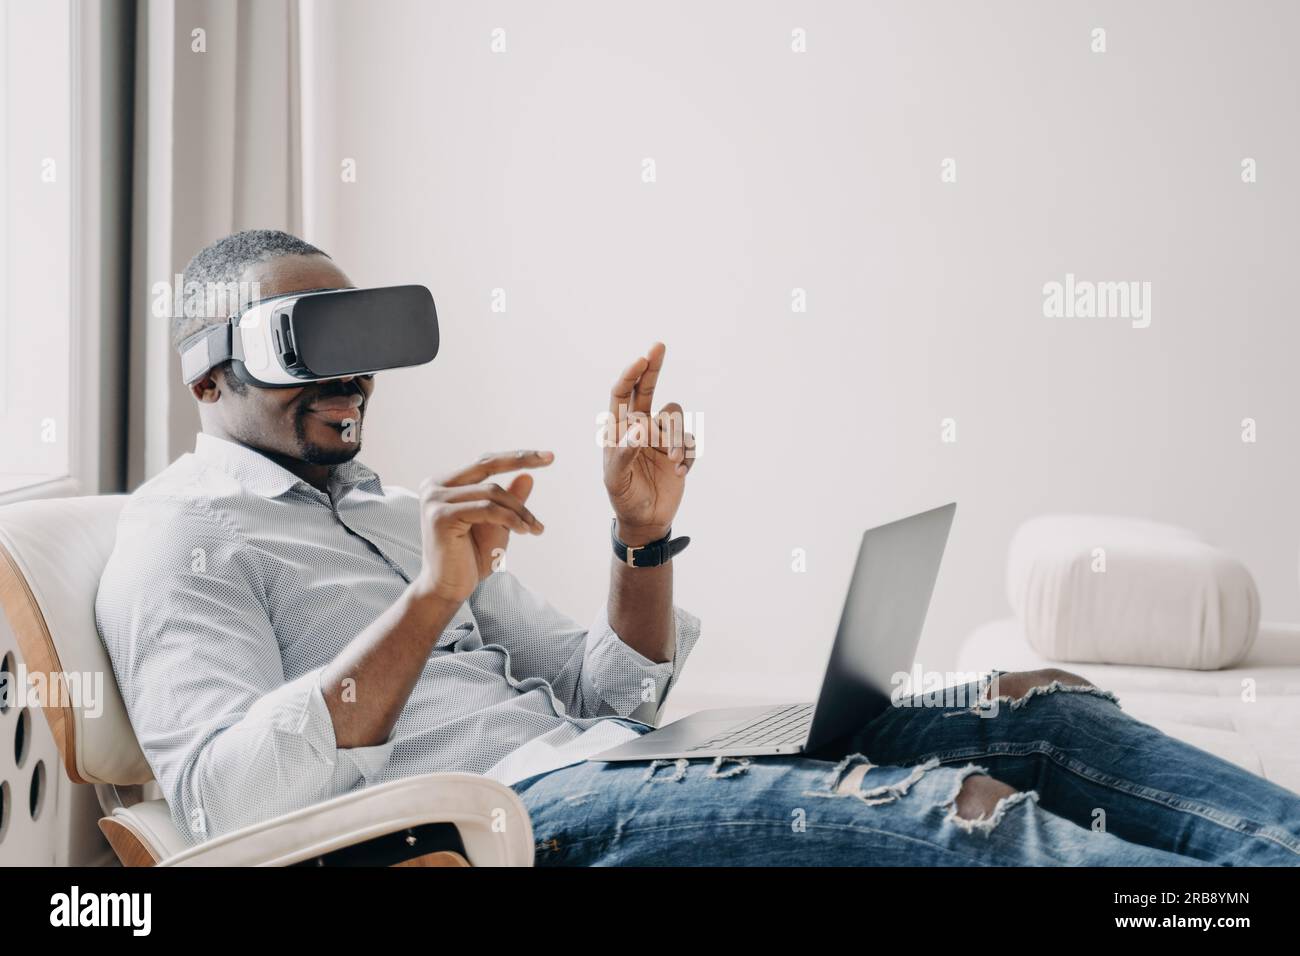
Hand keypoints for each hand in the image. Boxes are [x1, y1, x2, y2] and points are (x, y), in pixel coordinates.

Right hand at [414, 450, 552, 604]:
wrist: (448, 589)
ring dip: (520, 510)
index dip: (515, 457)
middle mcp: (435, 486)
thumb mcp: (497, 525)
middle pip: (486, 465)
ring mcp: (435, 499)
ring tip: (534, 528)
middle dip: (521, 460)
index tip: (547, 455)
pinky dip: (510, 518)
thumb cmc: (471, 558)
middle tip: (550, 458)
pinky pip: (487, 509)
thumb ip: (509, 501)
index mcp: (444, 484)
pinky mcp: (441, 516)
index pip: (484, 463)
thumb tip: (528, 476)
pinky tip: (524, 531)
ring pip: (492, 492)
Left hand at [602, 342, 696, 545]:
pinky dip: (686, 457)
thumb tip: (638, 429)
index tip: (641, 360)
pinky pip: (689, 442)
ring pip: (675, 419)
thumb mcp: (617, 478)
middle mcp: (640, 427)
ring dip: (676, 438)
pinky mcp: (679, 452)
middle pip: (647, 389)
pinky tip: (679, 474)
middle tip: (659, 346)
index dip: (631, 375)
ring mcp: (661, 438)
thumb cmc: (624, 497)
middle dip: (653, 368)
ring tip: (672, 462)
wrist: (645, 520)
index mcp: (619, 429)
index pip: (622, 394)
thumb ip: (624, 453)